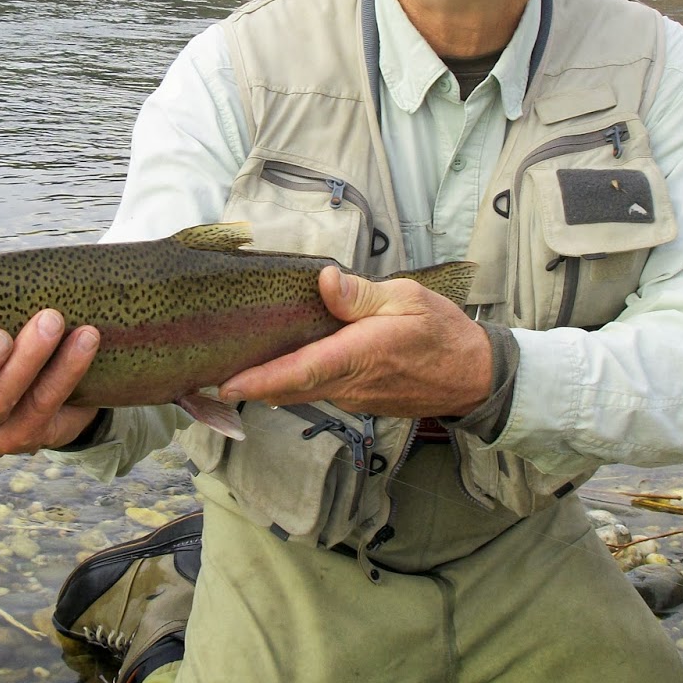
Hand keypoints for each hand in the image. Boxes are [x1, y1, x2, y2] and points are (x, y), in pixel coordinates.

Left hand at [218, 267, 492, 419]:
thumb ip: (362, 294)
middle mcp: (351, 384)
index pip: (300, 372)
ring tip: (235, 362)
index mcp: (360, 356)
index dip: (260, 380)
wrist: (474, 376)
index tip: (225, 384)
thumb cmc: (443, 333)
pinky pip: (319, 391)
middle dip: (249, 384)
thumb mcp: (408, 298)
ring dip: (271, 381)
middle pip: (289, 388)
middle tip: (208, 372)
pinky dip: (295, 380)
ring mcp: (353, 398)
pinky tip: (281, 362)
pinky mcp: (358, 401)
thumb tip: (325, 281)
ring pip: (302, 391)